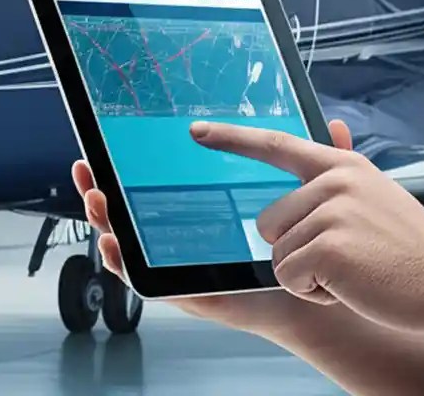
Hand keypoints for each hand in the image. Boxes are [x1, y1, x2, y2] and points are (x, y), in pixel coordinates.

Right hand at [70, 120, 358, 335]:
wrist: (329, 301)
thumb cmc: (319, 252)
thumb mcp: (319, 199)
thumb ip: (325, 162)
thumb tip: (337, 124)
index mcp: (214, 214)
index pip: (166, 185)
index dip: (135, 168)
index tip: (113, 141)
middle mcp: (194, 241)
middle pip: (138, 214)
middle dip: (104, 191)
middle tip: (87, 167)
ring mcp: (189, 269)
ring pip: (135, 246)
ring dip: (106, 224)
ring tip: (93, 201)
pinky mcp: (194, 296)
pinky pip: (150, 284)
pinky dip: (126, 267)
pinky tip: (114, 247)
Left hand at [189, 120, 423, 333]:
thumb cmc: (412, 250)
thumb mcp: (379, 195)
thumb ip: (344, 172)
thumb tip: (331, 129)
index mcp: (343, 166)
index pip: (277, 145)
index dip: (232, 138)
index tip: (197, 131)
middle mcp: (334, 182)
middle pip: (268, 221)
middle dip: (296, 250)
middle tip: (346, 258)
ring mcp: (331, 212)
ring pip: (277, 254)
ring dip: (307, 275)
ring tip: (354, 272)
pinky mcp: (328, 247)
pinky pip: (288, 277)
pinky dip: (314, 293)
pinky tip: (351, 286)